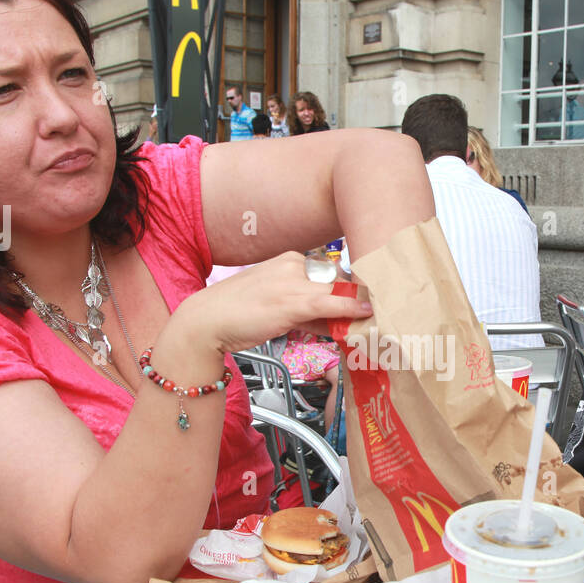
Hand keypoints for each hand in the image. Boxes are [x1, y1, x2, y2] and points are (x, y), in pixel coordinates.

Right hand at [179, 252, 371, 354]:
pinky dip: (352, 308)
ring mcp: (294, 281)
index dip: (353, 289)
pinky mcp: (292, 301)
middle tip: (377, 312)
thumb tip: (339, 322)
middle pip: (341, 279)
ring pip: (340, 289)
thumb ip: (311, 311)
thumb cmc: (237, 315)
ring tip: (375, 318)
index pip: (334, 272)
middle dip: (360, 297)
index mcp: (291, 260)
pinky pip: (331, 301)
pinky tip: (366, 314)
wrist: (206, 321)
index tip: (368, 302)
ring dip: (360, 304)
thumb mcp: (279, 307)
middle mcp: (295, 264)